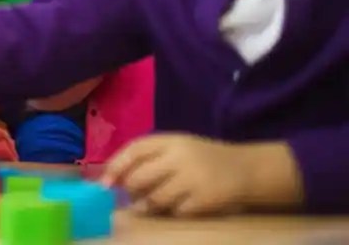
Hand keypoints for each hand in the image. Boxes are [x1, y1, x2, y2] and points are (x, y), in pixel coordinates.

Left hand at [104, 134, 261, 216]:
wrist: (247, 169)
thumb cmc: (203, 159)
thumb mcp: (177, 149)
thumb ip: (148, 159)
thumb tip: (113, 179)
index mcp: (170, 140)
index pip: (134, 150)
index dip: (115, 166)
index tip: (104, 183)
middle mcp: (180, 156)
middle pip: (140, 178)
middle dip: (131, 190)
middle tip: (133, 196)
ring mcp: (194, 178)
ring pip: (155, 198)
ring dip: (146, 205)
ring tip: (148, 205)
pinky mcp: (205, 199)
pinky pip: (176, 212)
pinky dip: (172, 213)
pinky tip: (177, 208)